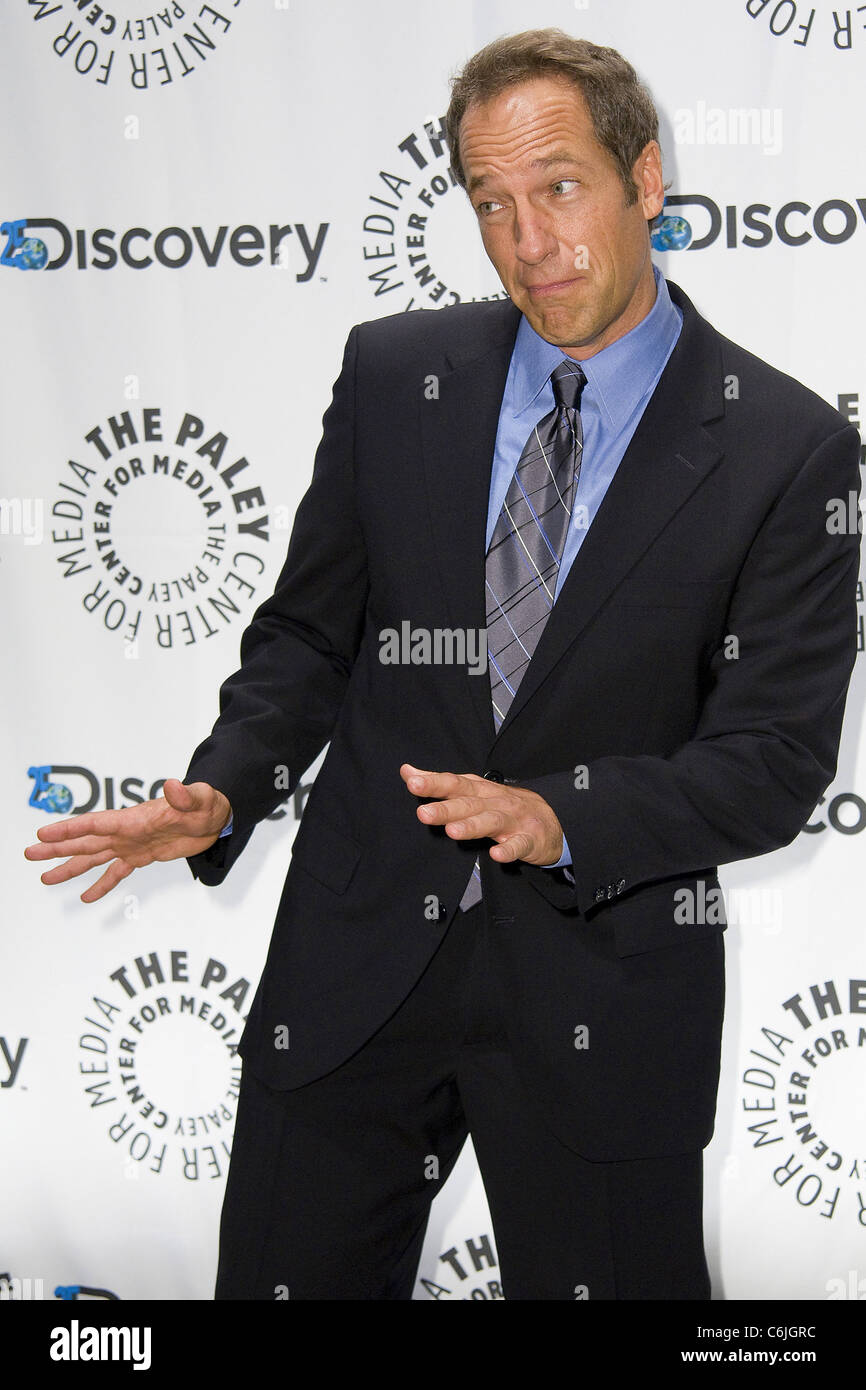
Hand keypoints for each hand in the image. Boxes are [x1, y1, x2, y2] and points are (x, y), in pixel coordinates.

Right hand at [24, 778, 231, 902]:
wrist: (218, 816)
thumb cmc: (208, 804)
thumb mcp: (200, 798)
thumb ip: (185, 795)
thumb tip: (173, 785)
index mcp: (135, 818)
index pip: (96, 824)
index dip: (70, 829)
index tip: (44, 833)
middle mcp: (128, 831)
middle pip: (86, 841)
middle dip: (57, 847)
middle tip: (30, 853)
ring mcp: (133, 844)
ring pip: (94, 858)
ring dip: (70, 866)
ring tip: (45, 878)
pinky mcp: (143, 856)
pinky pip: (117, 872)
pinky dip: (102, 884)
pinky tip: (86, 897)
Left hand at [400, 763, 562, 865]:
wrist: (550, 818)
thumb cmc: (503, 804)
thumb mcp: (473, 790)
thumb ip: (440, 783)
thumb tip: (408, 772)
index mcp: (479, 790)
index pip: (454, 783)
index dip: (434, 783)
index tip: (412, 782)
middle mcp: (494, 802)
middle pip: (468, 803)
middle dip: (446, 808)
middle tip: (424, 813)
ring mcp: (512, 821)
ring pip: (490, 822)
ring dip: (472, 826)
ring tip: (453, 832)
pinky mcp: (528, 840)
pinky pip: (518, 846)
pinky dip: (508, 850)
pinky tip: (497, 855)